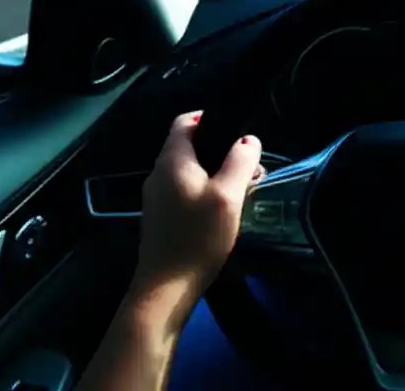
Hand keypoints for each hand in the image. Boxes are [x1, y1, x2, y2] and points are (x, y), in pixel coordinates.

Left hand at [132, 112, 263, 301]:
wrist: (166, 287)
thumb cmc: (197, 237)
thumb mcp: (227, 196)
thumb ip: (240, 162)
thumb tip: (248, 139)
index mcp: (172, 161)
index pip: (185, 121)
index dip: (210, 118)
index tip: (237, 129)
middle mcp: (158, 174)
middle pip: (188, 146)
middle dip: (219, 150)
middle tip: (248, 165)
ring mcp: (156, 197)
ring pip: (188, 172)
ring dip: (214, 174)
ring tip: (240, 189)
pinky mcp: (160, 218)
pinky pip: (183, 192)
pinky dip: (203, 192)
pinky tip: (222, 211)